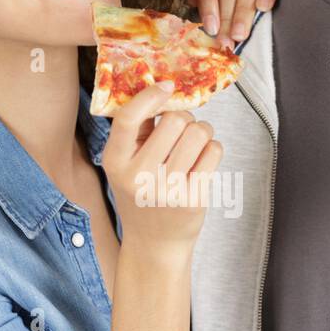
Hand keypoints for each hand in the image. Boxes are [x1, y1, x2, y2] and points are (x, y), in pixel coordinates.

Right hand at [102, 82, 223, 248]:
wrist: (154, 244)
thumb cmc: (142, 195)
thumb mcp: (126, 165)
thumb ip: (137, 129)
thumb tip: (158, 87)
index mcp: (115, 162)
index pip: (128, 118)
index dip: (151, 96)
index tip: (168, 85)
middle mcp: (138, 176)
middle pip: (175, 120)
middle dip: (185, 118)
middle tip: (183, 131)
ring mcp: (166, 190)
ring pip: (199, 132)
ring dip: (202, 131)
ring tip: (195, 145)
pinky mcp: (192, 199)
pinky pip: (214, 151)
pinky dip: (213, 149)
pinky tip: (203, 161)